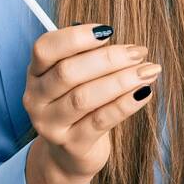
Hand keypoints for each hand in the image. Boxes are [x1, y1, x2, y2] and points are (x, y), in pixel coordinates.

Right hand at [22, 23, 160, 183]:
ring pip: (84, 97)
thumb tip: (126, 48)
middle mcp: (36, 98)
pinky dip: (125, 104)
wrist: (70, 152)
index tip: (108, 31)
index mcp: (35, 73)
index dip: (75, 37)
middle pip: (67, 72)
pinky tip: (144, 92)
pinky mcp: (73, 145)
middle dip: (108, 58)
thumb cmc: (77, 103)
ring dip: (121, 80)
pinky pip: (101, 120)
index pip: (45, 48)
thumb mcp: (75, 78)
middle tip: (138, 52)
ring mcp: (51, 125)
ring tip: (148, 71)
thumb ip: (89, 58)